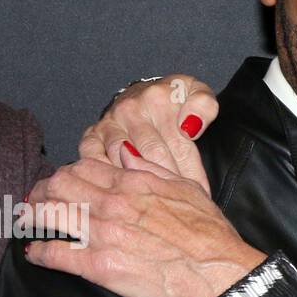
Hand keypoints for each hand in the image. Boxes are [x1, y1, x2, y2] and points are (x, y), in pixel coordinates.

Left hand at [25, 146, 265, 296]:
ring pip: (50, 214)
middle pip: (59, 185)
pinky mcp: (100, 266)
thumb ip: (152, 169)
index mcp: (133, 182)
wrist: (220, 274)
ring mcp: (104, 234)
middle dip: (42, 191)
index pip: (83, 166)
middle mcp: (113, 203)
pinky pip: (56, 254)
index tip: (59, 182)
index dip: (65, 173)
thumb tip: (126, 154)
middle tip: (36, 201)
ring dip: (34, 217)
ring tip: (28, 222)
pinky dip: (40, 253)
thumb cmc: (212, 237)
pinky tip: (35, 253)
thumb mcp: (186, 189)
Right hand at [79, 74, 218, 194]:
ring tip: (157, 203)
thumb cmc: (175, 101)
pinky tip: (124, 192)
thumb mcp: (196, 93)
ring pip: (125, 161)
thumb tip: (190, 125)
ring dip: (142, 184)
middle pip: (153, 156)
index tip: (201, 193)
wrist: (148, 95)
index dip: (192, 173)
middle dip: (171, 182)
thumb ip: (203, 105)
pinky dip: (109, 178)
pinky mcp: (92, 135)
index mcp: (158, 99)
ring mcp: (109, 123)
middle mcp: (130, 110)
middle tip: (181, 204)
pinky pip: (95, 160)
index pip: (179, 145)